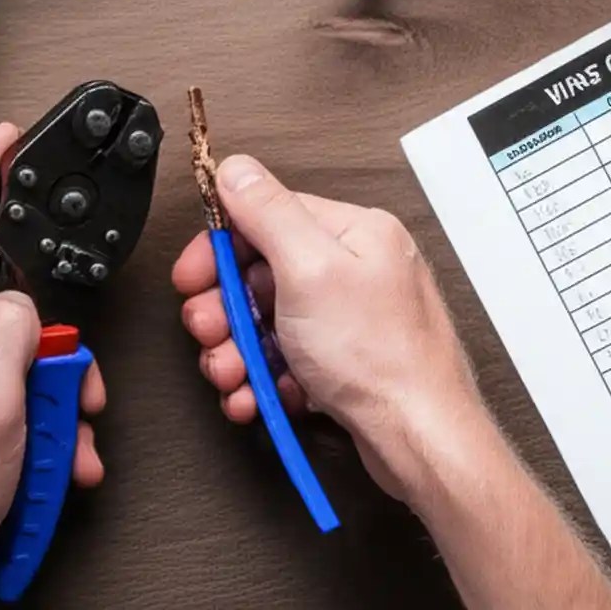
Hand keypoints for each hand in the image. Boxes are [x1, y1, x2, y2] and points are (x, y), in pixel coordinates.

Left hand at [0, 124, 105, 609]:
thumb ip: (10, 328)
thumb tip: (23, 301)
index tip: (2, 140)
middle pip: (7, 300)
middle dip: (55, 338)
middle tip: (71, 378)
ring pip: (23, 352)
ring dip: (57, 392)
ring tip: (59, 435)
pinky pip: (16, 392)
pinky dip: (45, 420)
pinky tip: (52, 455)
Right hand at [173, 155, 484, 501]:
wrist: (419, 441)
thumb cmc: (382, 360)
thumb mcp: (310, 270)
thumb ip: (268, 213)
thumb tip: (237, 169)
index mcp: (353, 232)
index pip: (266, 217)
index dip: (219, 249)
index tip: (191, 278)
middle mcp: (355, 269)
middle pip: (260, 274)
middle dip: (224, 310)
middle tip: (211, 333)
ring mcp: (349, 318)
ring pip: (267, 323)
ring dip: (238, 351)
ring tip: (234, 374)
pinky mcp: (343, 360)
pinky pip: (286, 358)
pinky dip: (264, 378)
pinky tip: (259, 395)